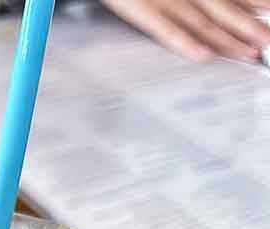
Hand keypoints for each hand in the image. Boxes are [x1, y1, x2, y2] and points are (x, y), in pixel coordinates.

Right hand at [100, 0, 269, 61]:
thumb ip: (178, 0)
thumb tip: (203, 22)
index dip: (253, 4)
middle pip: (224, 9)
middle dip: (250, 27)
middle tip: (269, 44)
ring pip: (203, 20)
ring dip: (228, 39)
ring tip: (250, 54)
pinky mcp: (141, 7)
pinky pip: (165, 28)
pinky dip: (184, 42)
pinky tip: (202, 55)